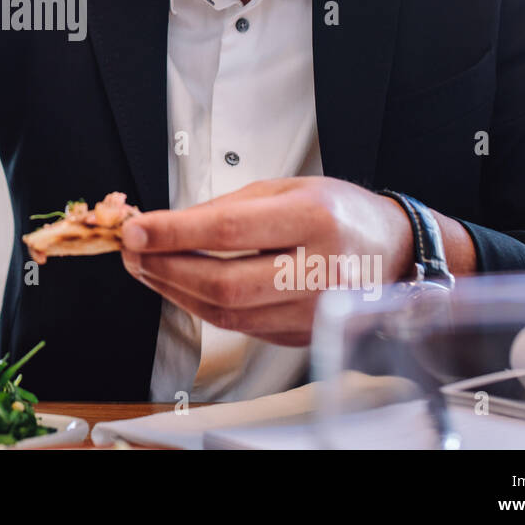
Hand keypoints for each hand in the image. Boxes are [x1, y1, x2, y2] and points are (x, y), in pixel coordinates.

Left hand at [119, 177, 416, 344]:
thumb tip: (167, 225)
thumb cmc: (339, 213)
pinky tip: (177, 286)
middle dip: (165, 268)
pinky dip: (199, 307)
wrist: (393, 252)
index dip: (175, 233)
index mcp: (315, 220)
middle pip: (224, 283)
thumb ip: (227, 207)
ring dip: (173, 290)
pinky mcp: (301, 335)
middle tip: (131, 251)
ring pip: (226, 313)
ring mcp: (312, 311)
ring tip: (145, 266)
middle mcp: (318, 271)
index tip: (136, 229)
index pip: (230, 231)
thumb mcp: (286, 188)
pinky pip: (238, 327)